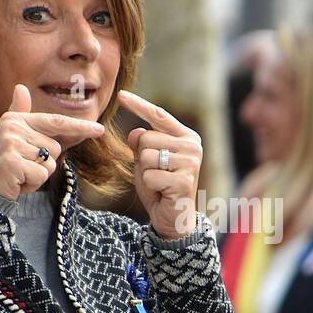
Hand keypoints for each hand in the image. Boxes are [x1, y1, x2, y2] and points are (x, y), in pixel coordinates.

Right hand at [0, 84, 105, 200]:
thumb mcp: (9, 136)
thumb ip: (18, 113)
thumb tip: (21, 87)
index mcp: (15, 120)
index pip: (55, 122)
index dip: (79, 126)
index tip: (100, 130)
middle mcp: (13, 128)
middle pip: (55, 148)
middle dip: (43, 163)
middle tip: (21, 167)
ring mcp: (12, 144)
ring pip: (50, 164)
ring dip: (37, 175)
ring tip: (18, 175)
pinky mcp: (12, 162)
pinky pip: (41, 175)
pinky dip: (32, 184)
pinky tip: (16, 182)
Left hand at [119, 90, 202, 239]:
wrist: (174, 217)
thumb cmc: (160, 186)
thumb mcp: (146, 161)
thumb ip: (141, 144)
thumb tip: (135, 133)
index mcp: (185, 137)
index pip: (159, 116)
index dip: (139, 105)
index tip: (120, 95)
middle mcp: (192, 146)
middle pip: (147, 138)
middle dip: (142, 157)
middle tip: (155, 173)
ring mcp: (190, 163)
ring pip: (147, 156)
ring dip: (145, 172)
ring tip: (159, 183)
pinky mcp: (185, 181)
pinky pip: (151, 175)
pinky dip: (150, 186)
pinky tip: (163, 192)